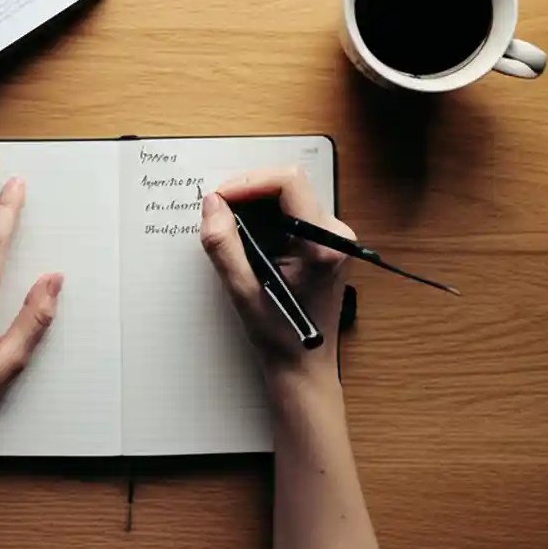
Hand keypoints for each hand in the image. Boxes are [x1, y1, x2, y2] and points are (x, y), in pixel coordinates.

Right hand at [199, 167, 354, 388]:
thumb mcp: (243, 292)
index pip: (289, 183)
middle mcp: (335, 235)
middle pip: (287, 186)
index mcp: (323, 245)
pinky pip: (289, 213)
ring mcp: (331, 237)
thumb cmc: (281, 338)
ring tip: (230, 230)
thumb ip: (224, 246)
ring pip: (286, 197)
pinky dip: (262, 218)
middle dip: (247, 192)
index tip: (221, 198)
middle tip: (218, 212)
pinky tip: (246, 240)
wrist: (304, 366)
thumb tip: (212, 204)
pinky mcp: (323, 242)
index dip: (249, 182)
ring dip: (253, 205)